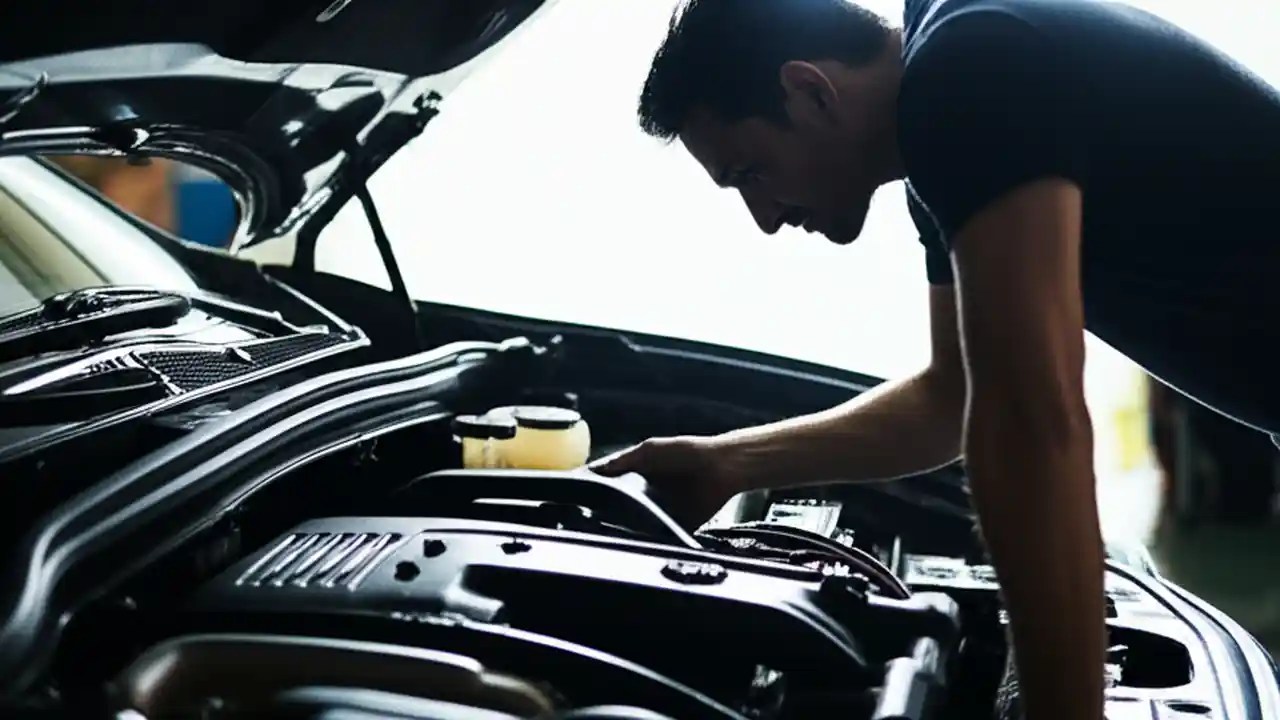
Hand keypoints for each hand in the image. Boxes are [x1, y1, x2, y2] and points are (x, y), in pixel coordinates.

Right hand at [589, 436, 739, 529]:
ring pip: (639, 525)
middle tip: (595, 521)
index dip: (598, 494)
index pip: (612, 488)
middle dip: (611, 515)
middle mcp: (649, 495)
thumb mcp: (650, 450)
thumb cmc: (687, 452)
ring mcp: (662, 512)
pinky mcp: (678, 527)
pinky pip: (661, 537)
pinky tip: (644, 540)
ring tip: (616, 532)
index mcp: (639, 475)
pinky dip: (654, 540)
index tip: (581, 502)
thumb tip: (594, 470)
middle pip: (622, 510)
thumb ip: (623, 460)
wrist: (723, 468)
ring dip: (631, 529)